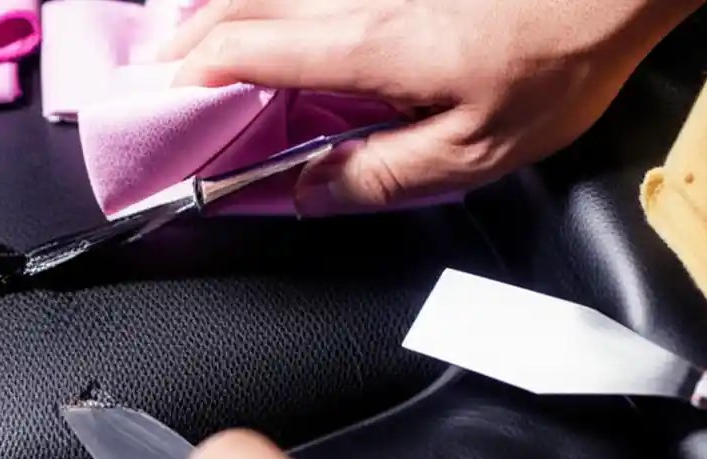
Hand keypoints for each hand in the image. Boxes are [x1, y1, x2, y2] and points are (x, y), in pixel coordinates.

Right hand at [158, 0, 702, 216]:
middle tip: (153, 77)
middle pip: (237, 6)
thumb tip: (306, 191)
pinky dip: (259, 1)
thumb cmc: (553, 61)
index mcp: (367, 45)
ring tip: (184, 46)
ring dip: (213, 14)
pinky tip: (253, 19)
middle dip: (183, 42)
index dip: (192, 77)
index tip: (163, 106)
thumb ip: (378, 175)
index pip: (247, 51)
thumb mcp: (473, 151)